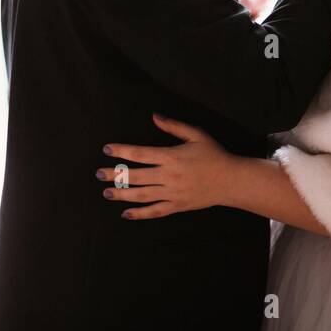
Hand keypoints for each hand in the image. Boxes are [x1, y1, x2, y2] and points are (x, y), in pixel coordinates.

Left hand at [96, 114, 237, 218]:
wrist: (231, 180)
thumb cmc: (214, 154)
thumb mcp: (196, 134)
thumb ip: (173, 126)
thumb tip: (154, 117)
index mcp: (171, 156)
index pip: (140, 153)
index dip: (122, 151)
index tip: (107, 149)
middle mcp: (169, 176)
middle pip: (136, 176)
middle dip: (115, 175)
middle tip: (98, 173)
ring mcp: (172, 192)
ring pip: (142, 195)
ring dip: (122, 194)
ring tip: (106, 192)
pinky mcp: (177, 205)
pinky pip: (155, 211)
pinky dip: (140, 214)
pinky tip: (126, 214)